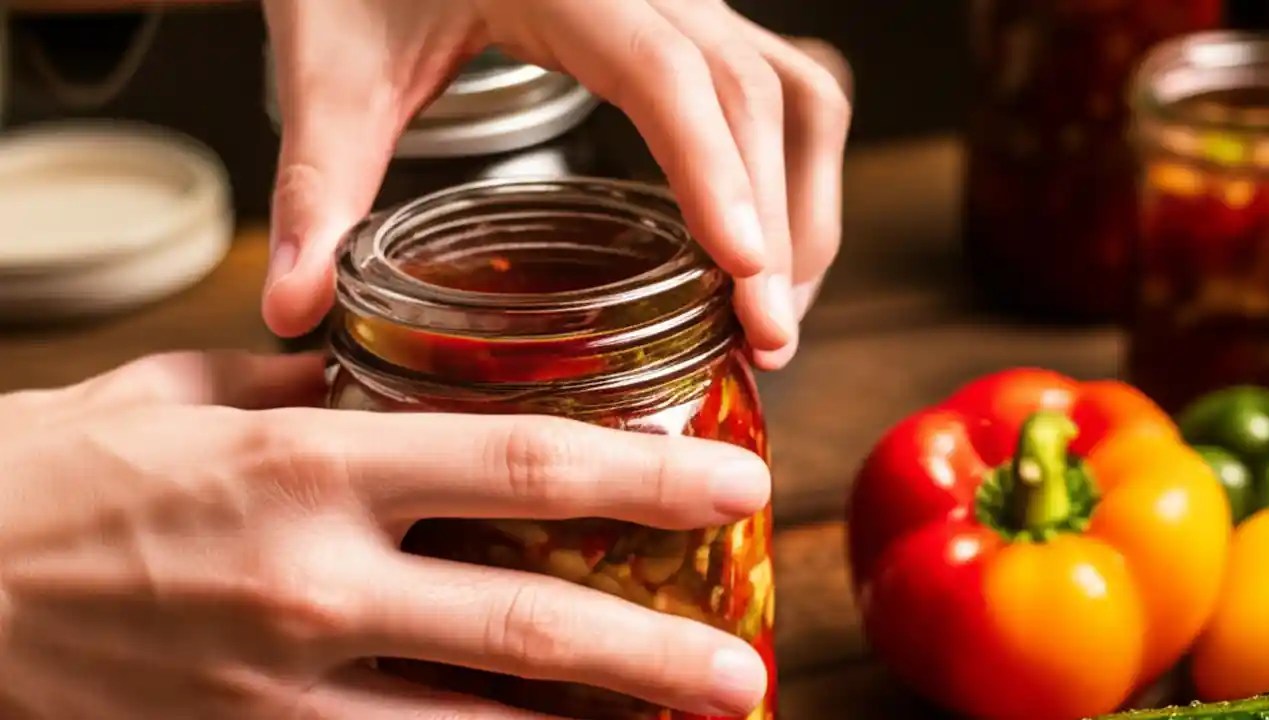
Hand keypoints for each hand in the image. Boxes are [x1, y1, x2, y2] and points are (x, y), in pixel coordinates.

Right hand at [0, 352, 769, 718]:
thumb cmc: (62, 473)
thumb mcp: (192, 392)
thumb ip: (313, 384)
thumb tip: (404, 371)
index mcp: (311, 463)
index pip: (524, 459)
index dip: (650, 475)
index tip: (736, 482)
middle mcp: (314, 582)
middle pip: (529, 623)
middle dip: (656, 651)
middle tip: (745, 667)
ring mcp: (283, 690)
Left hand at [262, 0, 851, 368]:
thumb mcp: (333, 72)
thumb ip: (317, 188)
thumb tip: (295, 311)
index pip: (669, 77)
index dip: (717, 176)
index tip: (746, 278)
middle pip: (753, 95)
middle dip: (775, 223)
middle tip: (764, 343)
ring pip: (792, 90)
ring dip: (802, 198)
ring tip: (775, 310)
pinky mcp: (685, 24)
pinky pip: (779, 86)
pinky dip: (791, 168)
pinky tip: (761, 243)